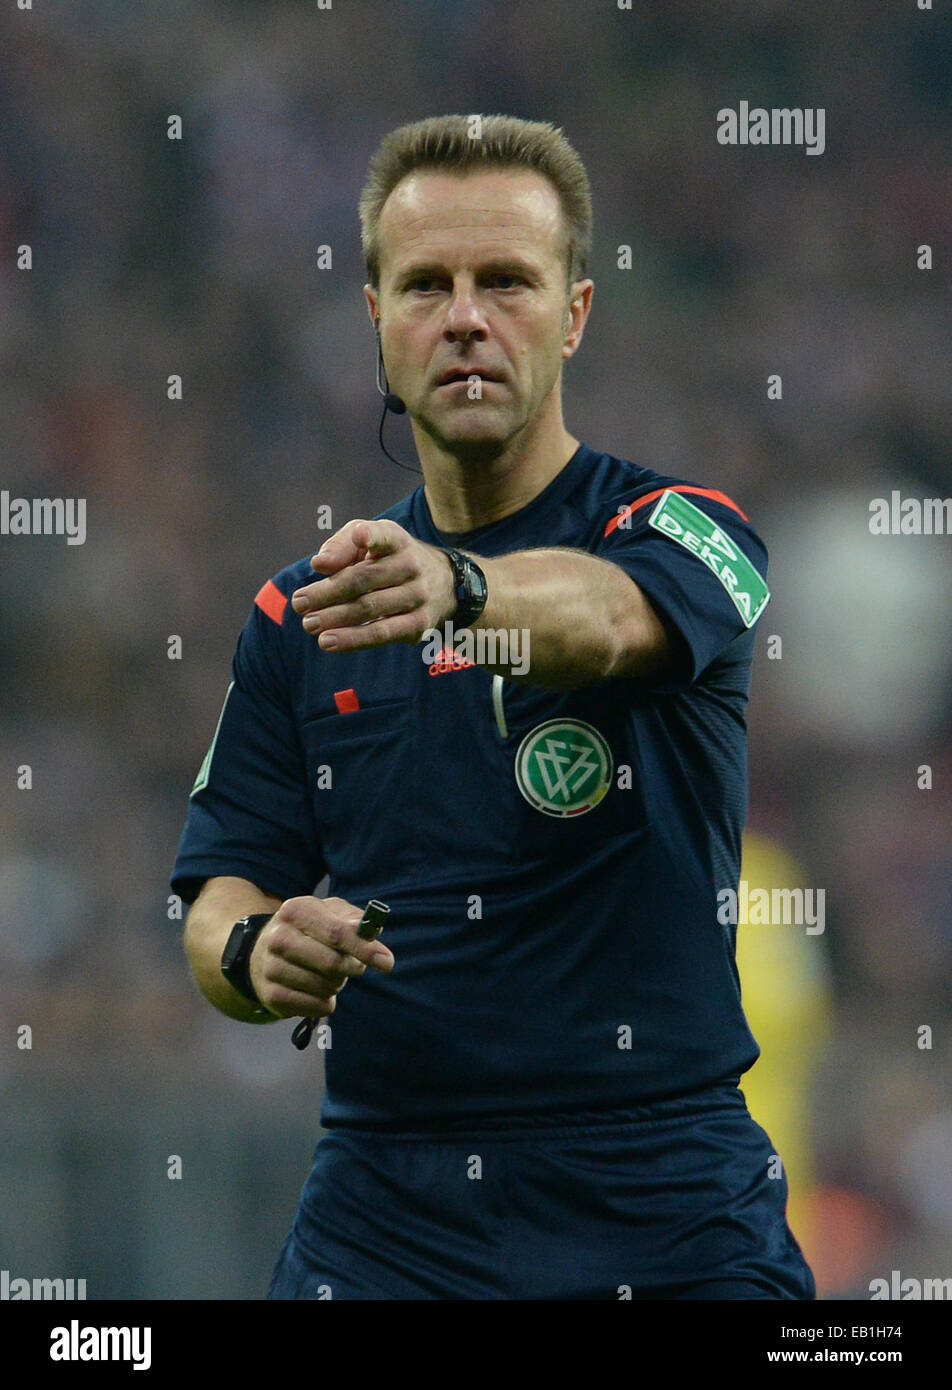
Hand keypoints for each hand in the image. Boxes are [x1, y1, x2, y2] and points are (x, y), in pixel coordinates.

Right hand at [248, 896, 394, 1019]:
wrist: (262, 952)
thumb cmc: (308, 930)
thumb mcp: (329, 913)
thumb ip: (354, 920)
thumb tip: (374, 931)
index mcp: (295, 911)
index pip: (336, 933)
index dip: (364, 948)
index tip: (387, 962)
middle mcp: (278, 938)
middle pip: (332, 963)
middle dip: (352, 967)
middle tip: (354, 966)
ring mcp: (271, 968)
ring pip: (326, 988)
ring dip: (338, 984)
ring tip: (327, 974)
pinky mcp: (271, 996)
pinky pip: (317, 1006)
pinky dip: (326, 1001)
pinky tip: (316, 989)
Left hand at [290, 519, 455, 652]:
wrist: (446, 585)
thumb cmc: (392, 559)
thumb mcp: (372, 541)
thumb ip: (342, 545)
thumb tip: (320, 564)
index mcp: (397, 540)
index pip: (385, 536)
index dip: (372, 537)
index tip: (361, 537)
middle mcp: (412, 566)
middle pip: (364, 579)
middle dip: (328, 592)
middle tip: (299, 603)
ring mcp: (418, 597)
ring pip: (370, 608)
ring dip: (335, 618)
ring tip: (308, 624)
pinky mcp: (419, 625)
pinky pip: (381, 634)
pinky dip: (353, 639)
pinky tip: (329, 641)